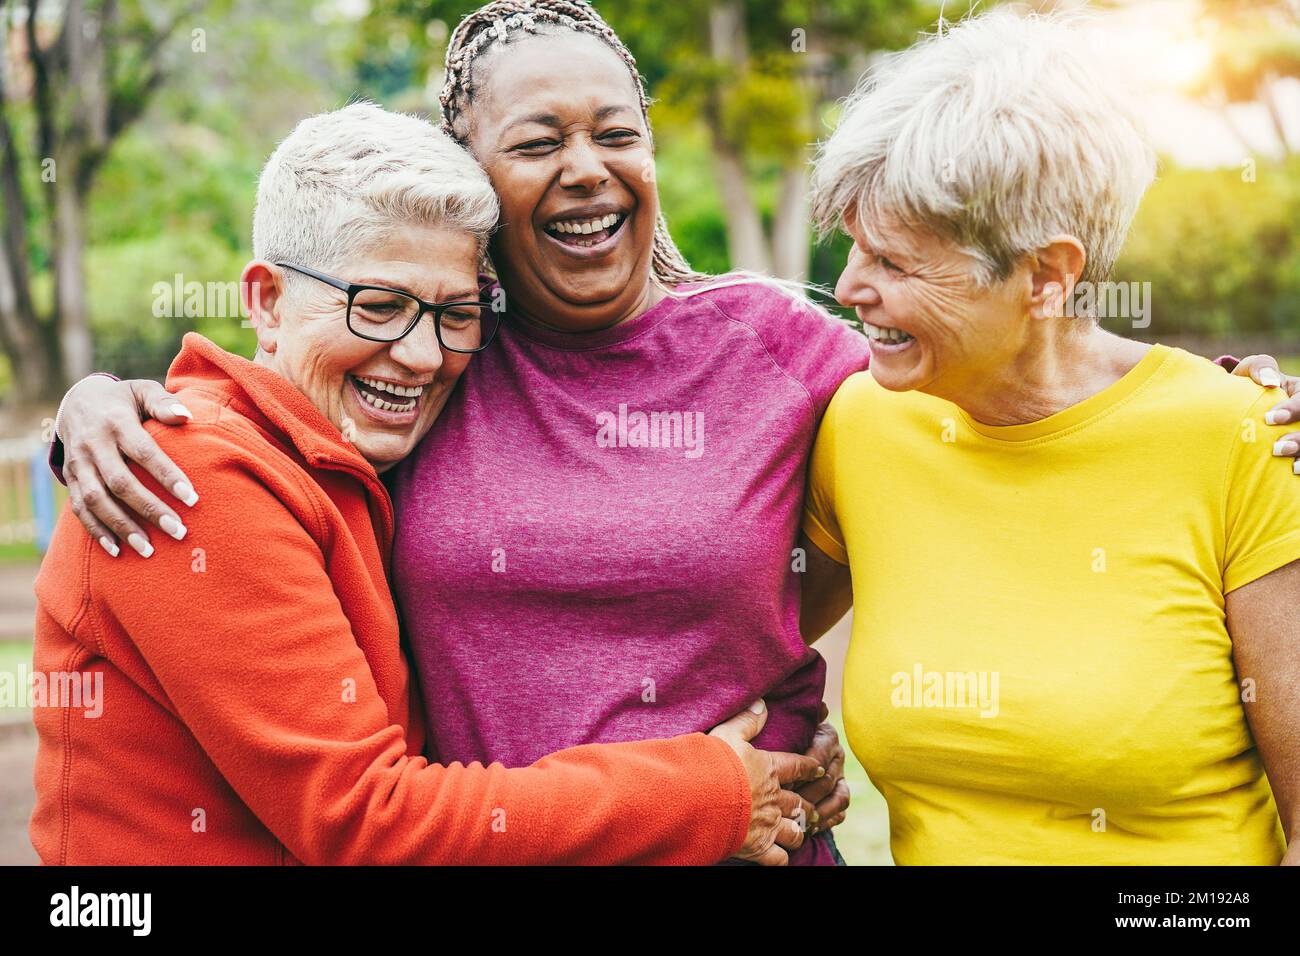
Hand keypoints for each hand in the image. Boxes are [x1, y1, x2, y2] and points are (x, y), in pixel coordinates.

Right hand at [58, 375, 197, 556]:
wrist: (77, 401)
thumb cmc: (124, 400)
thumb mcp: (142, 391)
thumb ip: (163, 403)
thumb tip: (187, 416)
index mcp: (116, 422)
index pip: (144, 452)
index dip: (167, 475)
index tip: (192, 498)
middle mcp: (94, 445)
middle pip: (120, 482)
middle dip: (149, 509)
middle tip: (179, 531)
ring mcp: (79, 463)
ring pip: (97, 500)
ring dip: (122, 527)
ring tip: (149, 550)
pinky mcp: (71, 479)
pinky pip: (80, 509)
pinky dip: (97, 531)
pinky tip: (117, 551)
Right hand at [710, 700, 825, 865]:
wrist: (698, 797)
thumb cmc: (712, 763)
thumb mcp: (728, 734)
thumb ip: (747, 720)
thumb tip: (762, 703)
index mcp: (769, 770)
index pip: (797, 767)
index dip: (810, 768)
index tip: (820, 769)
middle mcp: (774, 799)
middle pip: (800, 804)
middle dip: (809, 806)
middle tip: (814, 809)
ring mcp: (768, 825)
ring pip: (795, 832)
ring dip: (798, 832)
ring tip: (798, 832)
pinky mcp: (757, 847)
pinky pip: (778, 858)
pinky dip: (781, 857)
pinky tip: (780, 855)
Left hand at [795, 703, 849, 834]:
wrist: (783, 759)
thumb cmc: (780, 737)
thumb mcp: (785, 724)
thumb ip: (799, 716)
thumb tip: (821, 706)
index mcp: (826, 736)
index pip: (819, 753)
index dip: (803, 768)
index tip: (784, 779)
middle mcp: (837, 756)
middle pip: (827, 779)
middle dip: (806, 793)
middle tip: (786, 804)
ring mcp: (841, 778)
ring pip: (838, 798)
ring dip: (819, 810)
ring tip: (800, 820)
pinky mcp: (839, 797)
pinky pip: (840, 813)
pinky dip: (826, 821)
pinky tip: (810, 828)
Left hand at [1231, 356, 1299, 473]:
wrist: (1237, 408)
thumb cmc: (1246, 387)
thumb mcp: (1250, 371)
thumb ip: (1259, 368)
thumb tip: (1268, 381)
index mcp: (1299, 392)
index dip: (1293, 409)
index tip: (1269, 419)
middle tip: (1277, 448)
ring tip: (1290, 466)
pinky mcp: (1298, 450)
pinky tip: (1294, 473)